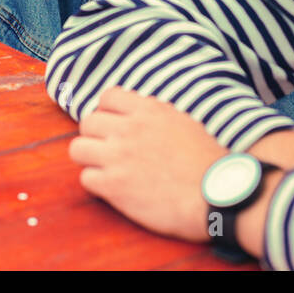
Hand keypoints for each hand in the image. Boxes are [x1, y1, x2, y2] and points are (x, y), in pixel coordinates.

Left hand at [69, 88, 225, 242]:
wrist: (215, 196)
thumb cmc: (207, 162)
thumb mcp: (183, 122)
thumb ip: (155, 116)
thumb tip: (138, 114)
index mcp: (148, 111)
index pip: (107, 96)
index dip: (109, 111)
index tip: (116, 125)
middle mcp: (128, 129)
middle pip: (87, 122)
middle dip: (96, 136)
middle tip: (110, 150)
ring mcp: (118, 157)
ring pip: (78, 148)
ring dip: (90, 158)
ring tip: (106, 168)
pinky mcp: (114, 186)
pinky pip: (85, 178)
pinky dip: (96, 184)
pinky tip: (113, 188)